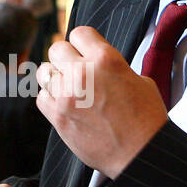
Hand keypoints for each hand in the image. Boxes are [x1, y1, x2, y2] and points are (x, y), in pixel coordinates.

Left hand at [38, 26, 167, 178]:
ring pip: (44, 72)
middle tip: (75, 69)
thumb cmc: (146, 119)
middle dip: (66, 57)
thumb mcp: (139, 80)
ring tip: (68, 87)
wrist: (140, 153)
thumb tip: (100, 65)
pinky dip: (50, 99)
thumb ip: (114, 67)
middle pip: (57, 48)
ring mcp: (66, 95)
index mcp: (105, 59)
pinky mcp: (58, 116)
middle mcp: (82, 73)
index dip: (83, 42)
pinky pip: (41, 97)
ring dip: (55, 77)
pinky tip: (65, 105)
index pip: (79, 33)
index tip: (84, 50)